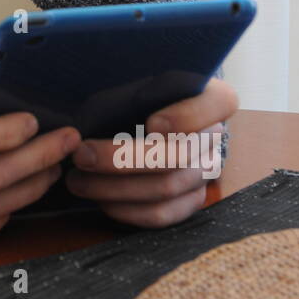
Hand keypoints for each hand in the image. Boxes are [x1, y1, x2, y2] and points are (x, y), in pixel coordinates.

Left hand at [64, 77, 238, 227]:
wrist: (145, 121)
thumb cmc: (136, 96)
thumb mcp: (137, 83)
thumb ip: (130, 93)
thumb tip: (90, 117)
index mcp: (212, 99)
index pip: (219, 105)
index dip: (187, 117)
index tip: (151, 123)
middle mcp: (214, 138)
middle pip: (179, 155)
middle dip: (122, 159)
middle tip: (82, 154)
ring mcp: (205, 172)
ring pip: (166, 187)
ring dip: (115, 188)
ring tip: (78, 180)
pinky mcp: (190, 200)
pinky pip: (163, 214)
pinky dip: (127, 211)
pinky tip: (100, 200)